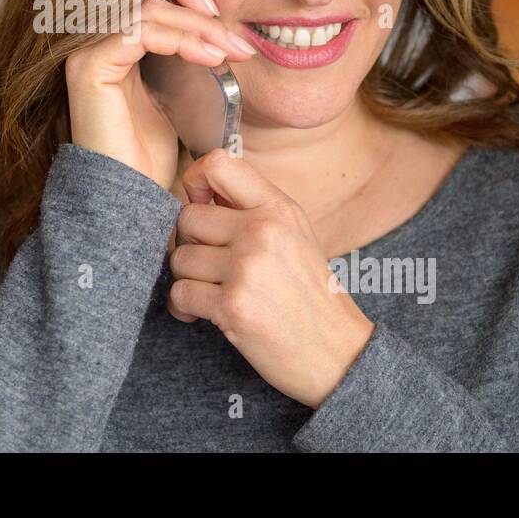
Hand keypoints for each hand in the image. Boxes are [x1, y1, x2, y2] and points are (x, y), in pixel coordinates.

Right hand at [64, 0, 255, 188]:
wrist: (129, 196)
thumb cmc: (149, 154)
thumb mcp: (173, 90)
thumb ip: (181, 49)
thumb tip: (217, 21)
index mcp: (111, 38)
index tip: (222, 17)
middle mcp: (92, 38)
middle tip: (232, 33)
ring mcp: (85, 51)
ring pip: (147, 8)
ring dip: (197, 25)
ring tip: (229, 50)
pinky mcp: (88, 67)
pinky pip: (137, 32)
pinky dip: (180, 39)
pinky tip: (209, 58)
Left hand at [165, 148, 375, 408]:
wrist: (339, 353)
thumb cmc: (310, 294)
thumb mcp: (293, 235)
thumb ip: (251, 209)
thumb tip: (197, 192)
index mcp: (278, 208)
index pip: (218, 164)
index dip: (196, 181)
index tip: (202, 206)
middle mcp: (262, 231)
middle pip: (187, 218)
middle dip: (191, 244)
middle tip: (211, 266)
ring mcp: (246, 268)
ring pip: (179, 259)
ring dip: (189, 280)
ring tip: (213, 292)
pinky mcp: (232, 306)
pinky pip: (180, 294)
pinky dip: (184, 308)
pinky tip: (204, 313)